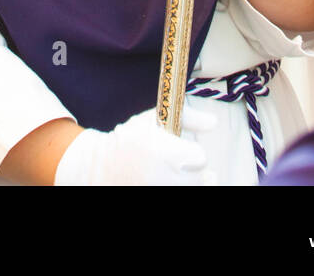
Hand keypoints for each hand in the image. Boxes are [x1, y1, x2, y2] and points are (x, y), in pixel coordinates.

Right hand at [54, 106, 215, 186]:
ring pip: (189, 187)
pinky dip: (174, 186)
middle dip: (189, 169)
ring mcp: (158, 190)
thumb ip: (188, 118)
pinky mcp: (153, 195)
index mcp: (167, 153)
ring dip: (183, 180)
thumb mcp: (154, 120)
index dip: (192, 153)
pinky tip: (167, 180)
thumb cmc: (129, 140)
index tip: (181, 150)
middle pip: (199, 178)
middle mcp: (165, 177)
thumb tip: (213, 122)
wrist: (100, 167)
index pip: (200, 158)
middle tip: (173, 163)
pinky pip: (177, 192)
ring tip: (170, 173)